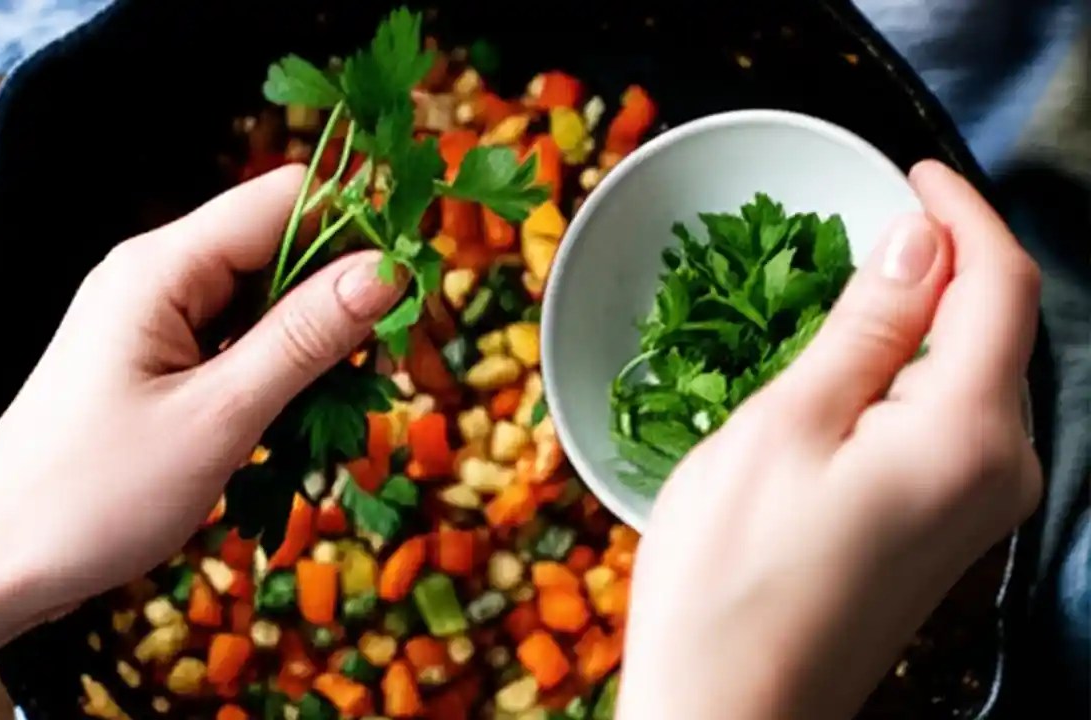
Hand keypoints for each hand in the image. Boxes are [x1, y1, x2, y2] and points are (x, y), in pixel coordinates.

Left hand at [0, 165, 402, 614]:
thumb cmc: (96, 493)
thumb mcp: (219, 416)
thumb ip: (306, 337)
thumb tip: (390, 269)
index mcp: (163, 265)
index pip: (284, 196)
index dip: (354, 229)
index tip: (406, 295)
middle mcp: (157, 274)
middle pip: (278, 245)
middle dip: (336, 299)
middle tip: (371, 376)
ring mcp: (151, 319)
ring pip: (262, 301)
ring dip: (308, 347)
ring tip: (330, 415)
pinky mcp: (151, 361)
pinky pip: (233, 343)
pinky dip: (272, 376)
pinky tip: (287, 427)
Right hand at [618, 161, 1041, 719]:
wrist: (727, 710)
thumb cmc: (733, 574)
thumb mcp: (786, 424)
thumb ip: (866, 327)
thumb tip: (918, 240)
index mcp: (967, 434)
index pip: (1002, 287)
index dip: (963, 215)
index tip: (912, 171)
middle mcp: (1000, 471)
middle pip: (999, 330)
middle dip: (945, 263)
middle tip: (865, 222)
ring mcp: (978, 508)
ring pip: (974, 375)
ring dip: (924, 319)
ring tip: (848, 287)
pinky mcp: (945, 531)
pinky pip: (950, 423)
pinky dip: (911, 375)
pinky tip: (855, 369)